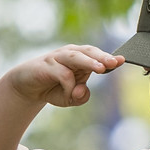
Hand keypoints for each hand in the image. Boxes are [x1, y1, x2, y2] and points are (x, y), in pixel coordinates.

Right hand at [5, 45, 123, 108]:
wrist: (27, 87)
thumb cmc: (53, 88)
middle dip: (102, 57)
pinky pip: (62, 74)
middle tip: (114, 62)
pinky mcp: (46, 65)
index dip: (109, 58)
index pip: (98, 56)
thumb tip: (82, 91)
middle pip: (89, 51)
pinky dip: (68, 85)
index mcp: (81, 58)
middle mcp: (71, 54)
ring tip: (100, 69)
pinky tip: (67, 94)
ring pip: (77, 57)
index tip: (122, 61)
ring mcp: (58, 58)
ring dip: (89, 62)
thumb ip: (80, 97)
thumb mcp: (70, 98)